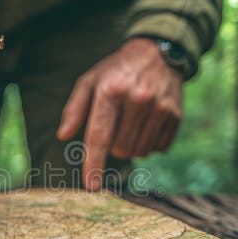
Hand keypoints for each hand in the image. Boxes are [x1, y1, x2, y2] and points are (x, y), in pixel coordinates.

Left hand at [57, 38, 182, 190]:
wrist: (157, 52)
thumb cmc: (116, 71)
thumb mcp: (90, 81)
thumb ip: (74, 109)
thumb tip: (63, 136)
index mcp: (111, 91)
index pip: (99, 136)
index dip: (94, 163)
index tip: (91, 186)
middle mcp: (137, 99)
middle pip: (119, 149)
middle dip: (112, 145)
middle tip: (115, 123)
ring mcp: (159, 108)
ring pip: (138, 152)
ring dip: (130, 145)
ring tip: (130, 121)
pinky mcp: (175, 115)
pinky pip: (157, 148)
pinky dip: (148, 142)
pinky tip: (146, 122)